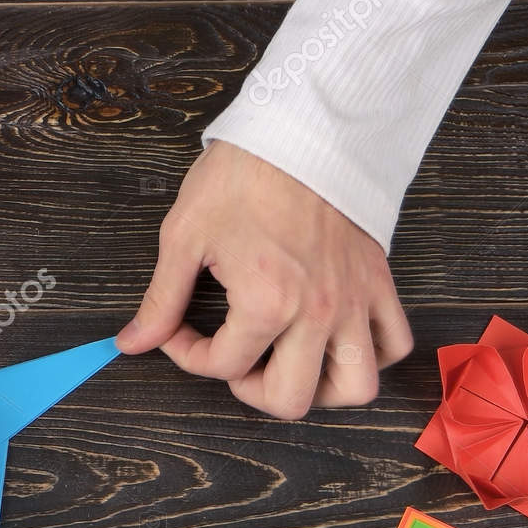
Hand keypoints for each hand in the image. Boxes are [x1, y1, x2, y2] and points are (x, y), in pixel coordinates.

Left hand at [116, 141, 411, 418]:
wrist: (302, 128)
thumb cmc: (244, 174)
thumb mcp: (184, 236)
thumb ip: (161, 300)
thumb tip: (133, 341)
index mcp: (266, 302)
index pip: (222, 366)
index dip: (187, 356)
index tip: (177, 332)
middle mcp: (317, 312)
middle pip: (291, 399)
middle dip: (251, 389)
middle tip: (232, 359)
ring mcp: (354, 301)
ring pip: (354, 387)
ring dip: (317, 388)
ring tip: (287, 362)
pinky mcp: (378, 283)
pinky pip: (393, 343)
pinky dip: (368, 356)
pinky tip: (332, 341)